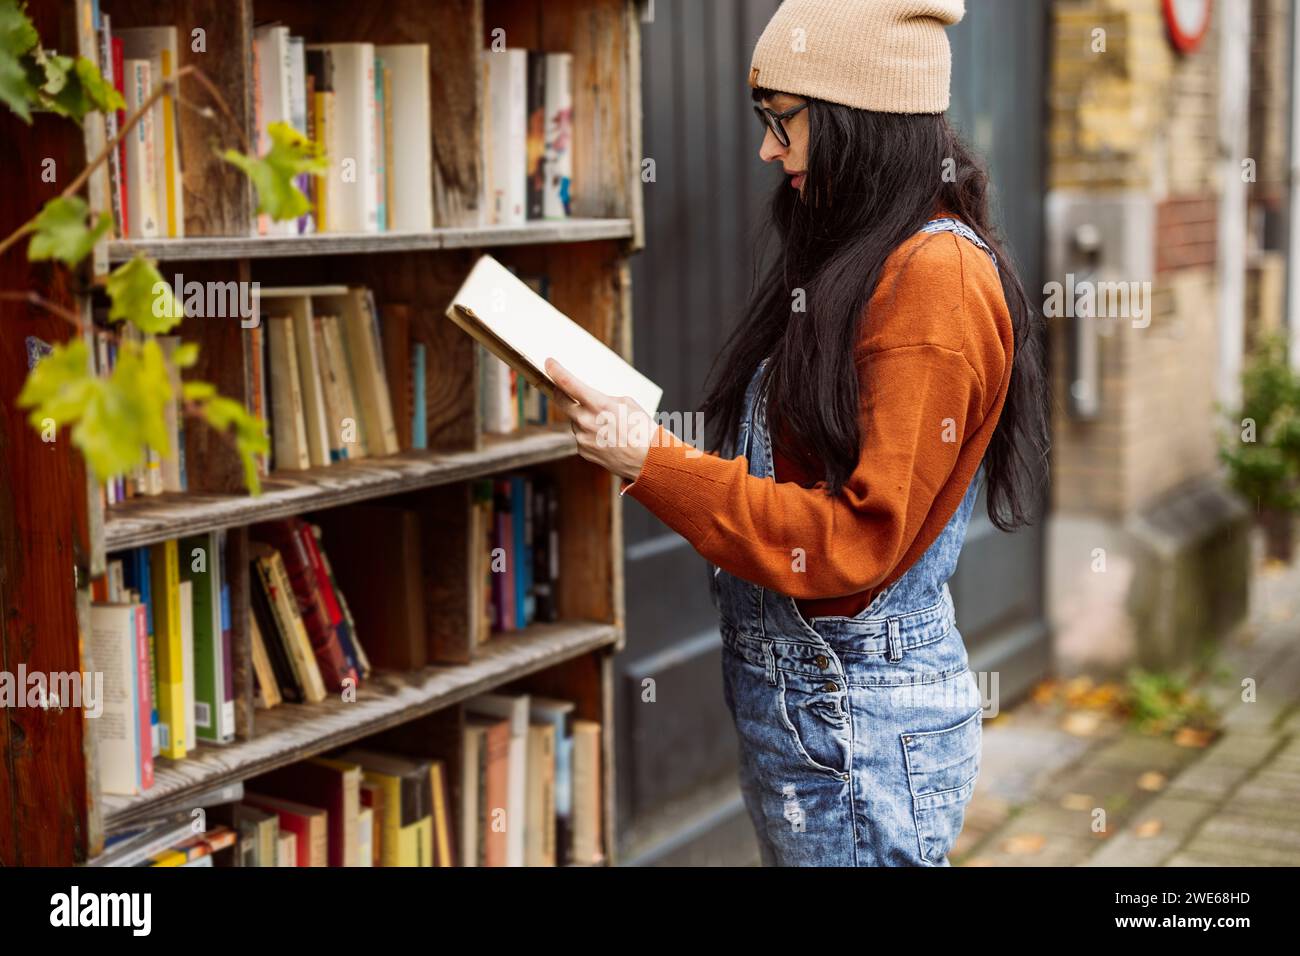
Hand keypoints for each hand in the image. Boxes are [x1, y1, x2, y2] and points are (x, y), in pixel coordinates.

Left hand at [545, 358, 653, 482]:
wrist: (648, 461)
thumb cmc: (642, 429)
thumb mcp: (628, 404)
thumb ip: (604, 398)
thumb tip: (591, 400)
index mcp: (599, 405)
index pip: (569, 384)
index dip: (556, 371)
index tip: (549, 363)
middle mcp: (586, 421)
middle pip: (561, 401)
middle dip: (560, 392)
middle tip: (561, 387)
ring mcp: (582, 437)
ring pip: (574, 420)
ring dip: (583, 417)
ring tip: (607, 424)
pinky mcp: (583, 450)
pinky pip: (580, 435)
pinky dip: (589, 433)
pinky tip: (606, 437)